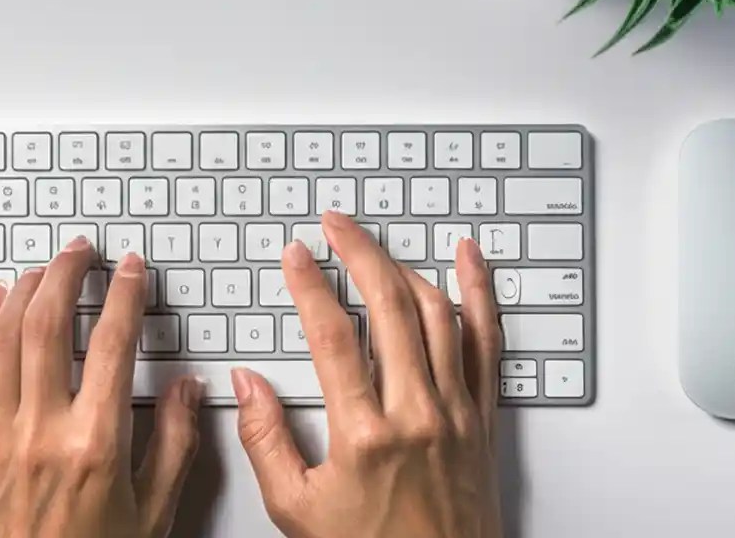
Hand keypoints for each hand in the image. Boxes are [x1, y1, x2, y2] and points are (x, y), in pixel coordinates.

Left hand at [0, 238, 202, 537]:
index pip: (111, 343)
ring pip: (2, 337)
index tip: (130, 270)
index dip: (123, 294)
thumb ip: (174, 446)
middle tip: (81, 252)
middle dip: (66, 273)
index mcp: (95, 444)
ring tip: (42, 269)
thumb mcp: (152, 516)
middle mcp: (41, 432)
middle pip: (47, 323)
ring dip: (22, 290)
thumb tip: (188, 390)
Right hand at [233, 211, 503, 537]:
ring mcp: (456, 412)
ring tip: (376, 243)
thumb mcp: (297, 509)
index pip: (332, 337)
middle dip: (358, 252)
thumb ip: (266, 441)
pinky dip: (479, 293)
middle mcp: (417, 414)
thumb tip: (247, 385)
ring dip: (404, 267)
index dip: (310, 286)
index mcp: (365, 435)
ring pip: (437, 314)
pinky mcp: (482, 417)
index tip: (295, 255)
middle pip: (389, 307)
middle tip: (335, 224)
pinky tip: (470, 261)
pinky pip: (487, 342)